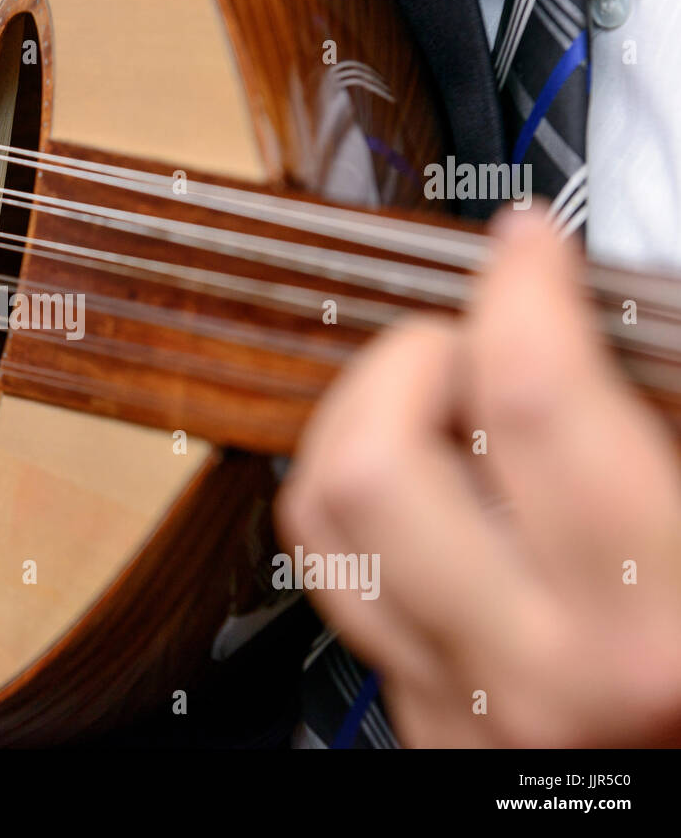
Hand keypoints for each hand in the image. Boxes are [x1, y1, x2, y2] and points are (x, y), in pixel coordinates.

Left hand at [276, 208, 680, 745]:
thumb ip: (672, 418)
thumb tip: (600, 310)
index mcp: (654, 627)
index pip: (536, 403)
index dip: (524, 289)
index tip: (527, 247)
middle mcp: (535, 673)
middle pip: (373, 462)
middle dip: (411, 360)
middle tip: (470, 341)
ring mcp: (459, 706)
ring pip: (321, 517)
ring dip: (361, 420)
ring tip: (435, 401)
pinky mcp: (421, 719)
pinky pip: (338, 581)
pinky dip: (362, 504)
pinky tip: (427, 484)